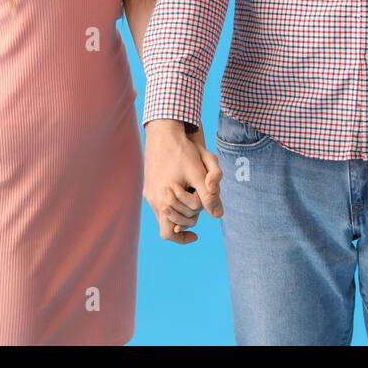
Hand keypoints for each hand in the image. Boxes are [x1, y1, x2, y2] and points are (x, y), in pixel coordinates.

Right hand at [142, 118, 222, 243]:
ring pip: (163, 213)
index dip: (184, 237)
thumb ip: (210, 195)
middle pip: (167, 225)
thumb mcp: (199, 173)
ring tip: (193, 199)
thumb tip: (219, 215)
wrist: (163, 130)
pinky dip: (172, 202)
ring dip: (179, 211)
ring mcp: (148, 192)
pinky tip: (184, 190)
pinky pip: (159, 201)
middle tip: (198, 210)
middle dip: (184, 221)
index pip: (170, 233)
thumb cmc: (182, 151)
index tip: (196, 235)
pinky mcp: (147, 184)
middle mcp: (152, 199)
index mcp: (163, 200)